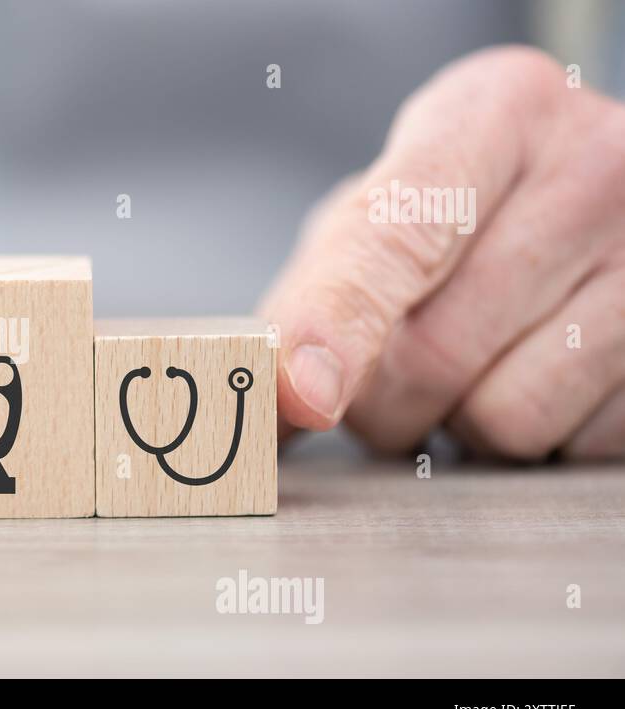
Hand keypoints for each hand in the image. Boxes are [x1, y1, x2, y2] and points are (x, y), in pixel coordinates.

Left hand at [261, 46, 624, 460]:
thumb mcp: (378, 211)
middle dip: (379, 399)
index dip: (336, 323)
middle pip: (432, 353)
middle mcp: (595, 168)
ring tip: (474, 362)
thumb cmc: (461, 210)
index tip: (301, 393)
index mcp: (497, 112)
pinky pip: (568, 449)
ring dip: (455, 425)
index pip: (397, 233)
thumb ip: (317, 289)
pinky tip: (532, 375)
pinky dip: (531, 439)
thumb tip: (263, 389)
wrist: (589, 199)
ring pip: (502, 419)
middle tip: (388, 372)